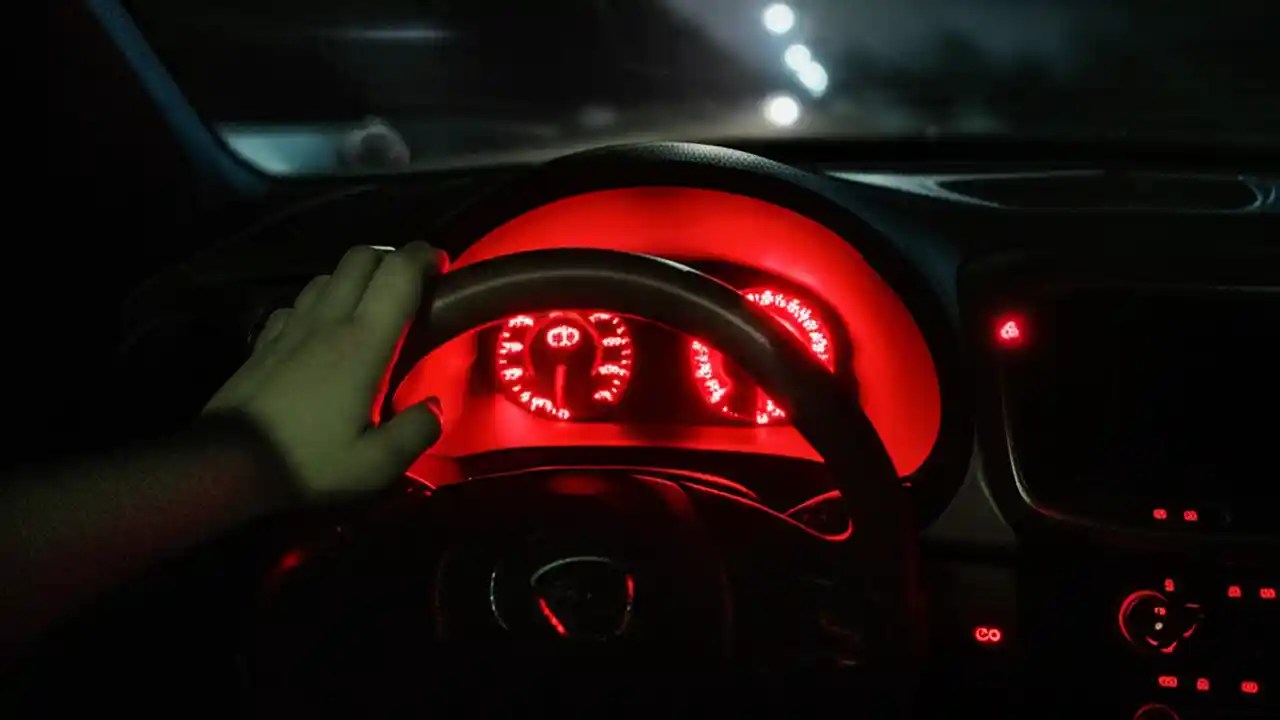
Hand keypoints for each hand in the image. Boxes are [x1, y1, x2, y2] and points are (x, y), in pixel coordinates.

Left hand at [205, 242, 444, 500]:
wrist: (226, 466)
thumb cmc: (307, 462)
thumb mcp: (375, 466)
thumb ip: (416, 433)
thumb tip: (435, 409)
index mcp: (363, 343)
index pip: (398, 273)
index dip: (425, 257)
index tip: (443, 267)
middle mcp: (327, 321)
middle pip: (361, 257)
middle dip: (391, 259)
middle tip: (410, 287)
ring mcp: (290, 327)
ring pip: (328, 276)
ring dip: (355, 280)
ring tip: (369, 308)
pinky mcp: (264, 341)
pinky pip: (297, 303)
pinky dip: (318, 303)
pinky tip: (321, 331)